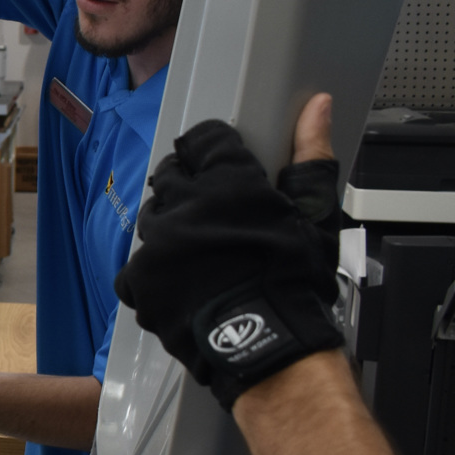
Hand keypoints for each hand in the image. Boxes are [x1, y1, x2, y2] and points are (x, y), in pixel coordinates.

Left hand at [114, 94, 344, 408]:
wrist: (267, 348)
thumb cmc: (293, 283)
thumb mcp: (312, 215)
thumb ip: (310, 157)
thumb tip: (317, 106)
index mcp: (226, 182)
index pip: (205, 139)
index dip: (215, 151)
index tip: (221, 163)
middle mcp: (182, 205)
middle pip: (171, 177)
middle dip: (189, 187)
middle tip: (212, 213)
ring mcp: (154, 244)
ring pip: (153, 219)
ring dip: (171, 229)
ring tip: (200, 253)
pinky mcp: (137, 280)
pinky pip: (137, 266)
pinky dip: (155, 273)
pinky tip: (183, 282)